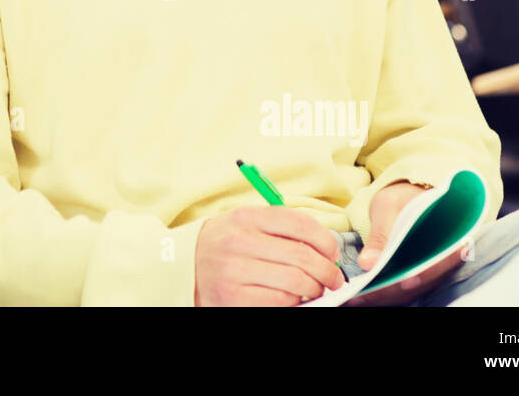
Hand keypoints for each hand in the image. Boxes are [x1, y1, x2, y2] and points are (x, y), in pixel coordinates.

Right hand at [194, 206, 345, 305]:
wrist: (185, 267)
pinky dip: (294, 302)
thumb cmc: (225, 245)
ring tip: (314, 289)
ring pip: (296, 282)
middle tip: (333, 278)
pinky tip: (292, 298)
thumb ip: (279, 228)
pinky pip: (280, 302)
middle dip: (328, 271)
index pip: (301, 224)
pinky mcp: (233, 298)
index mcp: (246, 217)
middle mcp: (239, 241)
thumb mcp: (245, 224)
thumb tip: (324, 246)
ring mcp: (235, 271)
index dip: (326, 241)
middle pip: (303, 256)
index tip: (332, 253)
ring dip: (314, 289)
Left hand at [345, 180, 459, 306]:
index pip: (442, 260)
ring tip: (357, 298)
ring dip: (386, 295)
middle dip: (393, 289)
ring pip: (412, 289)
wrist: (405, 197)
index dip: (424, 273)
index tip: (404, 281)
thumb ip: (381, 234)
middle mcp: (445, 256)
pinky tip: (364, 294)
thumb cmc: (400, 198)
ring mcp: (431, 268)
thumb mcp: (388, 207)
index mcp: (449, 234)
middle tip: (364, 294)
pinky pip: (404, 288)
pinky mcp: (418, 274)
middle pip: (423, 280)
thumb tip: (368, 263)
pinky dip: (385, 292)